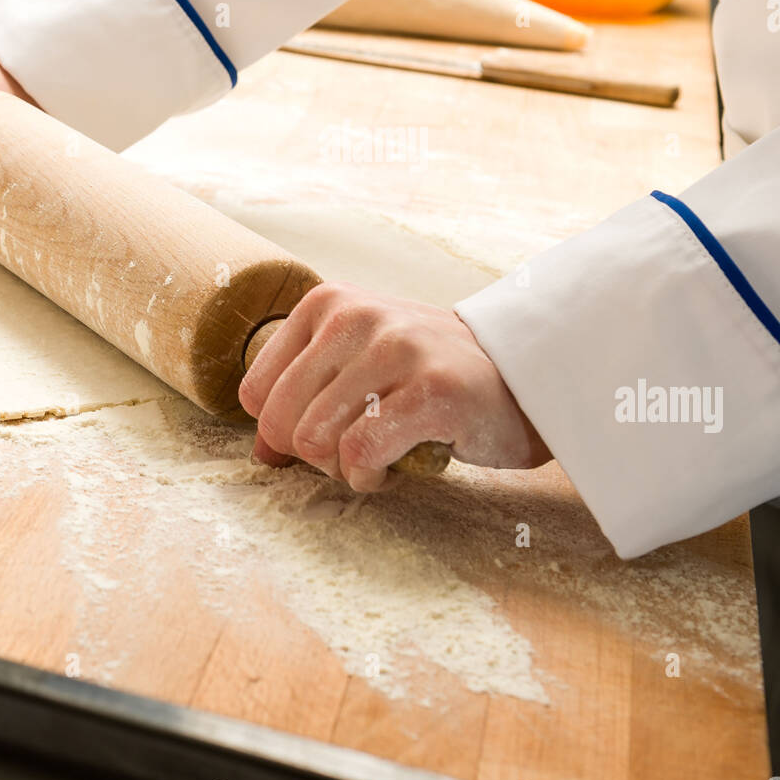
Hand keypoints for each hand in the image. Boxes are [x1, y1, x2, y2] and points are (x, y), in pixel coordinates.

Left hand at [240, 282, 550, 490]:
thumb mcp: (358, 364)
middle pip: (280, 420)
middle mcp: (357, 317)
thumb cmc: (431, 374)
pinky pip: (360, 453)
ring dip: (342, 468)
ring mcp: (396, 350)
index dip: (281, 431)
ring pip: (314, 438)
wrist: (523, 371)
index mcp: (329, 303)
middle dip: (310, 455)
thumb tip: (262, 453)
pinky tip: (394, 466)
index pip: (256, 392)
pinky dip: (368, 476)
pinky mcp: (431, 390)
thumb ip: (305, 396)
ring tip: (377, 456)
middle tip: (353, 452)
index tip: (324, 433)